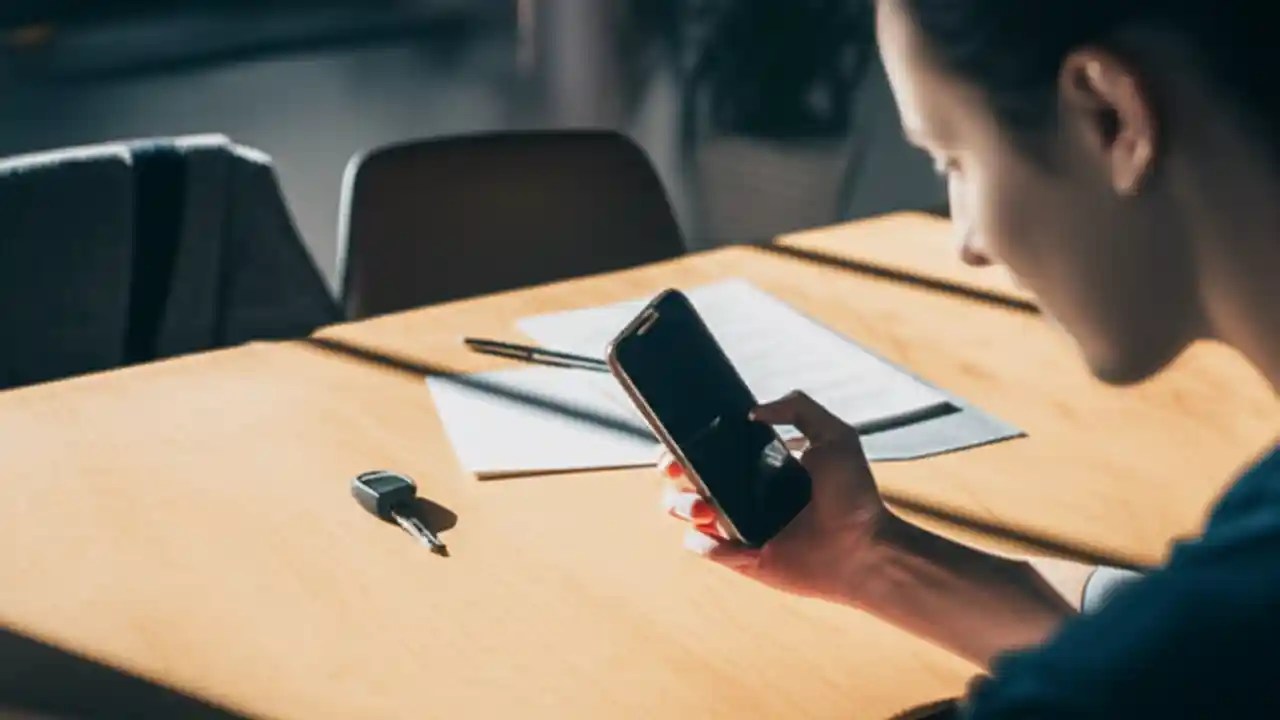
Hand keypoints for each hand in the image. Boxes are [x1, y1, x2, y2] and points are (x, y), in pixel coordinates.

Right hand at [662, 391, 889, 603]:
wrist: (866, 547)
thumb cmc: (854, 495)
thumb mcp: (836, 436)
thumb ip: (800, 408)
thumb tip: (752, 411)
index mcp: (758, 465)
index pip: (712, 448)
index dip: (689, 442)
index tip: (678, 436)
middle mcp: (743, 493)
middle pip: (687, 476)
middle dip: (672, 467)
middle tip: (673, 467)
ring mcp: (738, 526)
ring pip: (685, 510)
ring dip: (682, 504)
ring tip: (704, 506)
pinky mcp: (741, 558)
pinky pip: (702, 547)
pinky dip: (700, 540)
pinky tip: (714, 532)